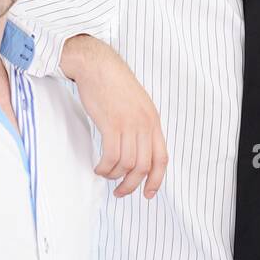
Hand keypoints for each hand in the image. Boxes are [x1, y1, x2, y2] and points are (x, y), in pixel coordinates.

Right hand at [62, 35, 168, 198]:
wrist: (98, 66)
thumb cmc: (113, 85)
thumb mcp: (137, 105)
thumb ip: (141, 126)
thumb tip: (137, 150)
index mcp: (153, 121)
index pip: (161, 158)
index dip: (157, 179)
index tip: (148, 193)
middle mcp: (145, 125)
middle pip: (143, 166)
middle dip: (132, 185)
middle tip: (120, 192)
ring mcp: (129, 125)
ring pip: (126, 164)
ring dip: (114, 176)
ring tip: (104, 174)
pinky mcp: (111, 124)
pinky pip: (111, 156)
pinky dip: (104, 167)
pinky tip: (98, 167)